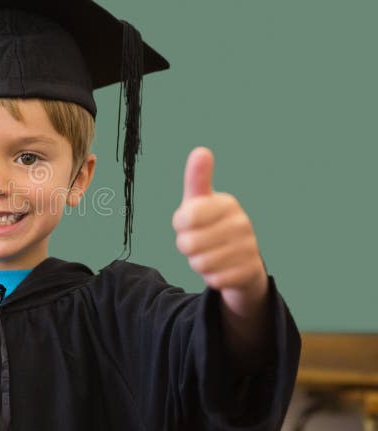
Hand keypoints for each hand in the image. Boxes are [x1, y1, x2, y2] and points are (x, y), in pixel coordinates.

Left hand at [172, 147, 266, 301]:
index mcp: (227, 203)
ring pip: (200, 263)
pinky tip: (221, 269)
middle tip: (198, 242)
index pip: (185, 218)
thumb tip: (201, 150)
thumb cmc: (210, 226)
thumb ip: (197, 179)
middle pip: (189, 244)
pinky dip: (211, 278)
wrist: (241, 261)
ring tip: (209, 254)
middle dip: (187, 247)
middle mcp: (242, 223)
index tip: (188, 223)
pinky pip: (214, 279)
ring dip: (198, 263)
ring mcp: (249, 247)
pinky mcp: (250, 271)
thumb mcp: (200, 202)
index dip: (180, 226)